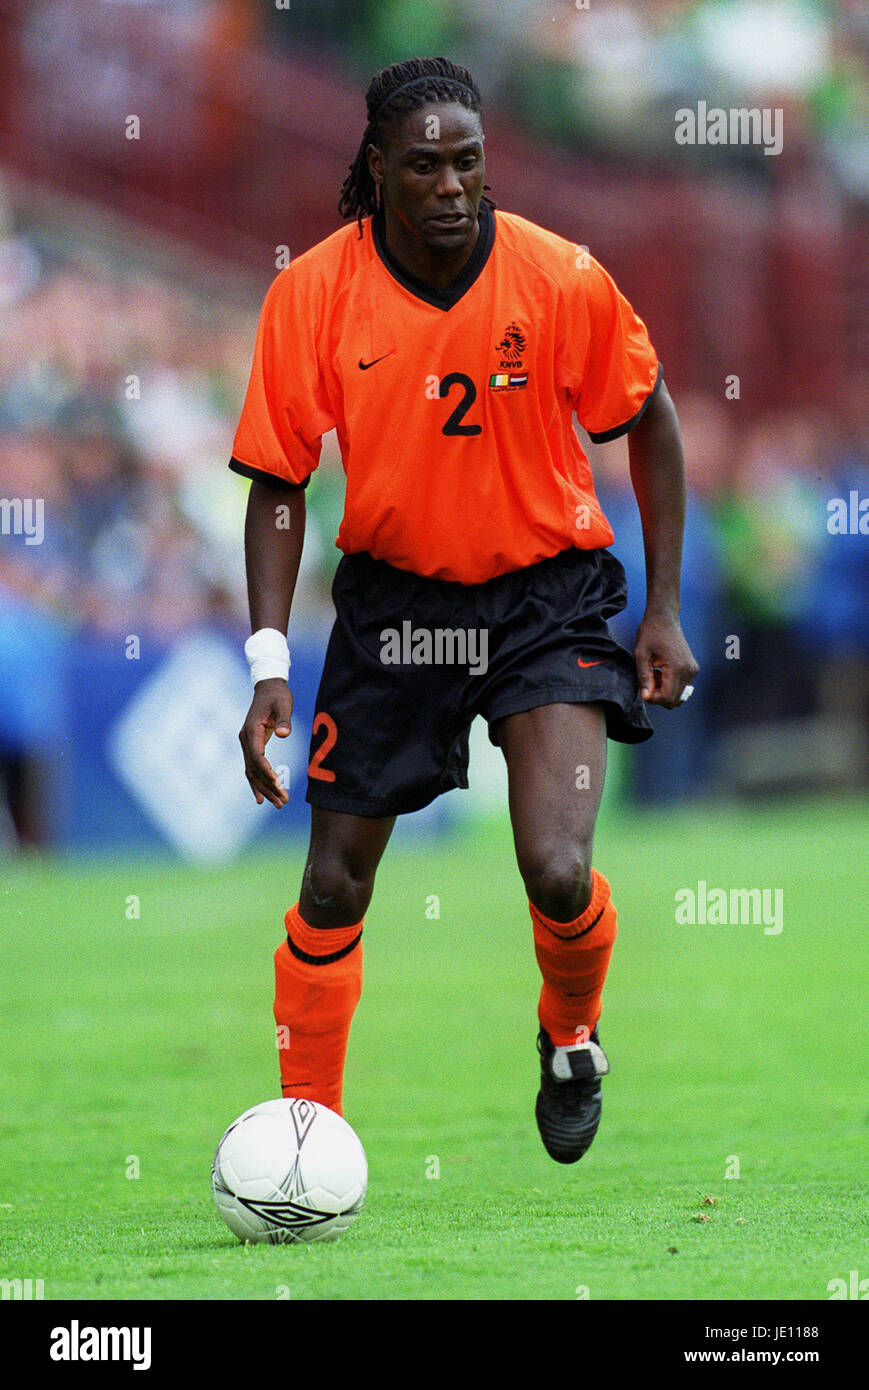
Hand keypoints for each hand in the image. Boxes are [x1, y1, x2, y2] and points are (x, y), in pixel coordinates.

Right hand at [239, 678, 293, 806]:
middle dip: (268, 787)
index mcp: (252, 730)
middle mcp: (245, 739)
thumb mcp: (283, 704)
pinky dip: (256, 783)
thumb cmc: (277, 695)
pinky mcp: (251, 745)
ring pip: (252, 772)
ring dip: (264, 789)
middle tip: (282, 801)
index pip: (257, 756)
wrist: (268, 687)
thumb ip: (283, 719)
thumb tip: (283, 733)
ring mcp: (247, 743)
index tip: (277, 784)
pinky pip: (252, 768)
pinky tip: (262, 798)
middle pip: (254, 769)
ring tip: (278, 803)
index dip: (266, 772)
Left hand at [634, 611, 698, 709]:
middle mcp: (689, 671)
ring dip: (665, 690)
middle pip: (675, 700)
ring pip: (678, 695)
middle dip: (659, 695)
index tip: (645, 689)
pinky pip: (682, 687)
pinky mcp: (693, 669)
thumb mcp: (641, 655)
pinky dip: (670, 685)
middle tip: (649, 680)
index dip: (654, 699)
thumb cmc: (651, 633)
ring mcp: (693, 670)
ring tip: (655, 674)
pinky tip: (662, 672)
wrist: (665, 619)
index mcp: (677, 667)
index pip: (668, 698)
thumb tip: (646, 697)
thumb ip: (643, 678)